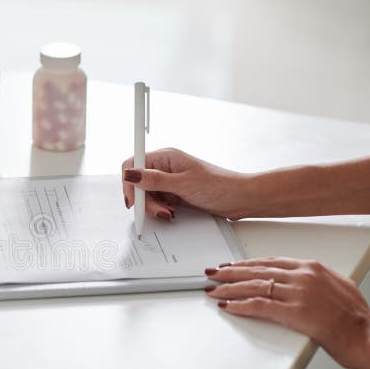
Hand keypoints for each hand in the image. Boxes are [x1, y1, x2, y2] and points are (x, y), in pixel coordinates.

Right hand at [121, 148, 251, 219]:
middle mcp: (164, 166)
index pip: (133, 163)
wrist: (240, 198)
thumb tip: (130, 174)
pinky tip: (173, 211)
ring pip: (146, 195)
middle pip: (138, 183)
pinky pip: (157, 201)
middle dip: (145, 200)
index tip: (133, 200)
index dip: (129, 182)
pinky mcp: (174, 192)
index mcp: (165, 156)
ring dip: (154, 207)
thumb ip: (154, 180)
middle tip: (159, 210)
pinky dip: (161, 209)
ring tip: (170, 212)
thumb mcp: (183, 184)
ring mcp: (169, 180)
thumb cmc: (219, 185)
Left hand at [205, 257, 369, 368]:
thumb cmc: (356, 318)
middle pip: (257, 270)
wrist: (367, 337)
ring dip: (229, 287)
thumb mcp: (339, 287)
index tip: (232, 265)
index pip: (270, 261)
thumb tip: (302, 280)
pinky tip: (227, 305)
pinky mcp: (293, 311)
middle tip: (213, 273)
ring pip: (253, 286)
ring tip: (213, 288)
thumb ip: (317, 280)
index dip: (247, 264)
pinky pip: (258, 305)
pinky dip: (239, 304)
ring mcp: (297, 293)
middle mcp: (303, 276)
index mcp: (313, 268)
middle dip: (231, 272)